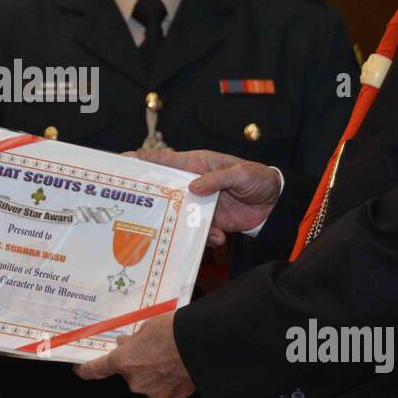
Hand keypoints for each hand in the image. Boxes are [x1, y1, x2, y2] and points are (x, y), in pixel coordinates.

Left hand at [73, 313, 193, 397]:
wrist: (200, 345)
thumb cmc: (171, 331)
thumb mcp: (146, 327)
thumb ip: (132, 340)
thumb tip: (126, 344)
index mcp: (123, 361)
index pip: (97, 369)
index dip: (86, 370)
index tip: (79, 370)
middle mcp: (135, 381)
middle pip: (129, 373)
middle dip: (135, 363)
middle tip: (148, 349)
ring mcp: (154, 392)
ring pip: (147, 382)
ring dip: (152, 372)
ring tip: (169, 357)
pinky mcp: (172, 397)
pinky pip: (165, 388)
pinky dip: (168, 380)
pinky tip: (178, 367)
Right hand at [129, 149, 281, 246]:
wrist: (276, 203)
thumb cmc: (258, 178)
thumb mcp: (241, 173)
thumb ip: (216, 179)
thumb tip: (193, 187)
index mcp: (197, 164)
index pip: (165, 160)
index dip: (142, 160)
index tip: (121, 162)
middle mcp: (194, 183)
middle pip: (165, 190)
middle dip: (154, 200)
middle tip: (140, 209)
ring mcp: (200, 204)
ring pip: (180, 216)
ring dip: (187, 226)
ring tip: (206, 230)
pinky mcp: (210, 221)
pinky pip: (198, 232)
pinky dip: (207, 237)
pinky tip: (220, 237)